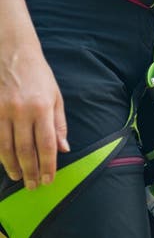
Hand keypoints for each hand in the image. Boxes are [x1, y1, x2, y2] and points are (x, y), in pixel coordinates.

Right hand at [0, 44, 68, 189]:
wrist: (11, 52)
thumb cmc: (38, 75)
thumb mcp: (55, 96)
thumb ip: (59, 124)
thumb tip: (64, 149)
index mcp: (42, 108)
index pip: (47, 145)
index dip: (48, 166)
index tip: (49, 179)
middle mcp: (21, 111)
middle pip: (25, 150)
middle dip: (30, 172)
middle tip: (33, 186)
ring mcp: (2, 110)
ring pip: (6, 147)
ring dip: (12, 166)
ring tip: (19, 178)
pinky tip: (4, 162)